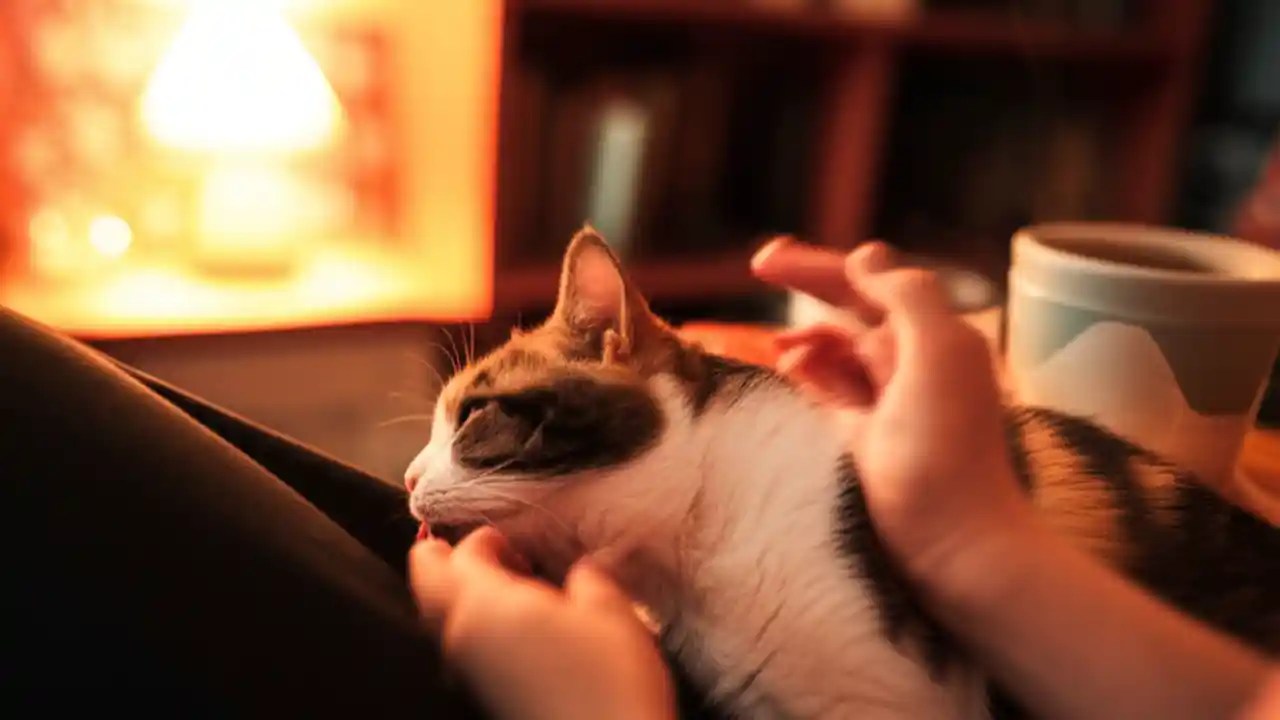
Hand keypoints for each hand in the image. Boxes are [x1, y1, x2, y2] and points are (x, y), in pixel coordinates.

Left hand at [409, 527, 675, 719]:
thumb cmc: (607, 684)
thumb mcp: (610, 612)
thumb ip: (589, 578)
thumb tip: (585, 571)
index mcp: (484, 605)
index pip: (458, 555)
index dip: (482, 537)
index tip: (513, 536)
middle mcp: (462, 637)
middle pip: (429, 587)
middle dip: (450, 562)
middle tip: (492, 554)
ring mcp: (467, 672)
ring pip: (444, 618)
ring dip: (466, 595)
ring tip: (517, 589)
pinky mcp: (482, 696)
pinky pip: (465, 647)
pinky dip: (481, 626)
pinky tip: (525, 629)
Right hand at [752, 238, 1034, 582]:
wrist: (957, 544)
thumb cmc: (947, 450)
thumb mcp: (938, 354)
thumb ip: (907, 295)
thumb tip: (863, 256)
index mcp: (934, 333)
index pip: (869, 279)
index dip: (819, 264)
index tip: (762, 262)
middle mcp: (913, 358)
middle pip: (851, 306)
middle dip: (808, 286)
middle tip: (759, 267)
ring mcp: (890, 398)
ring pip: (838, 347)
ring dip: (806, 334)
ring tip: (771, 341)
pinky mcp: (868, 437)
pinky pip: (832, 389)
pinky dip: (810, 373)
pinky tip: (790, 371)